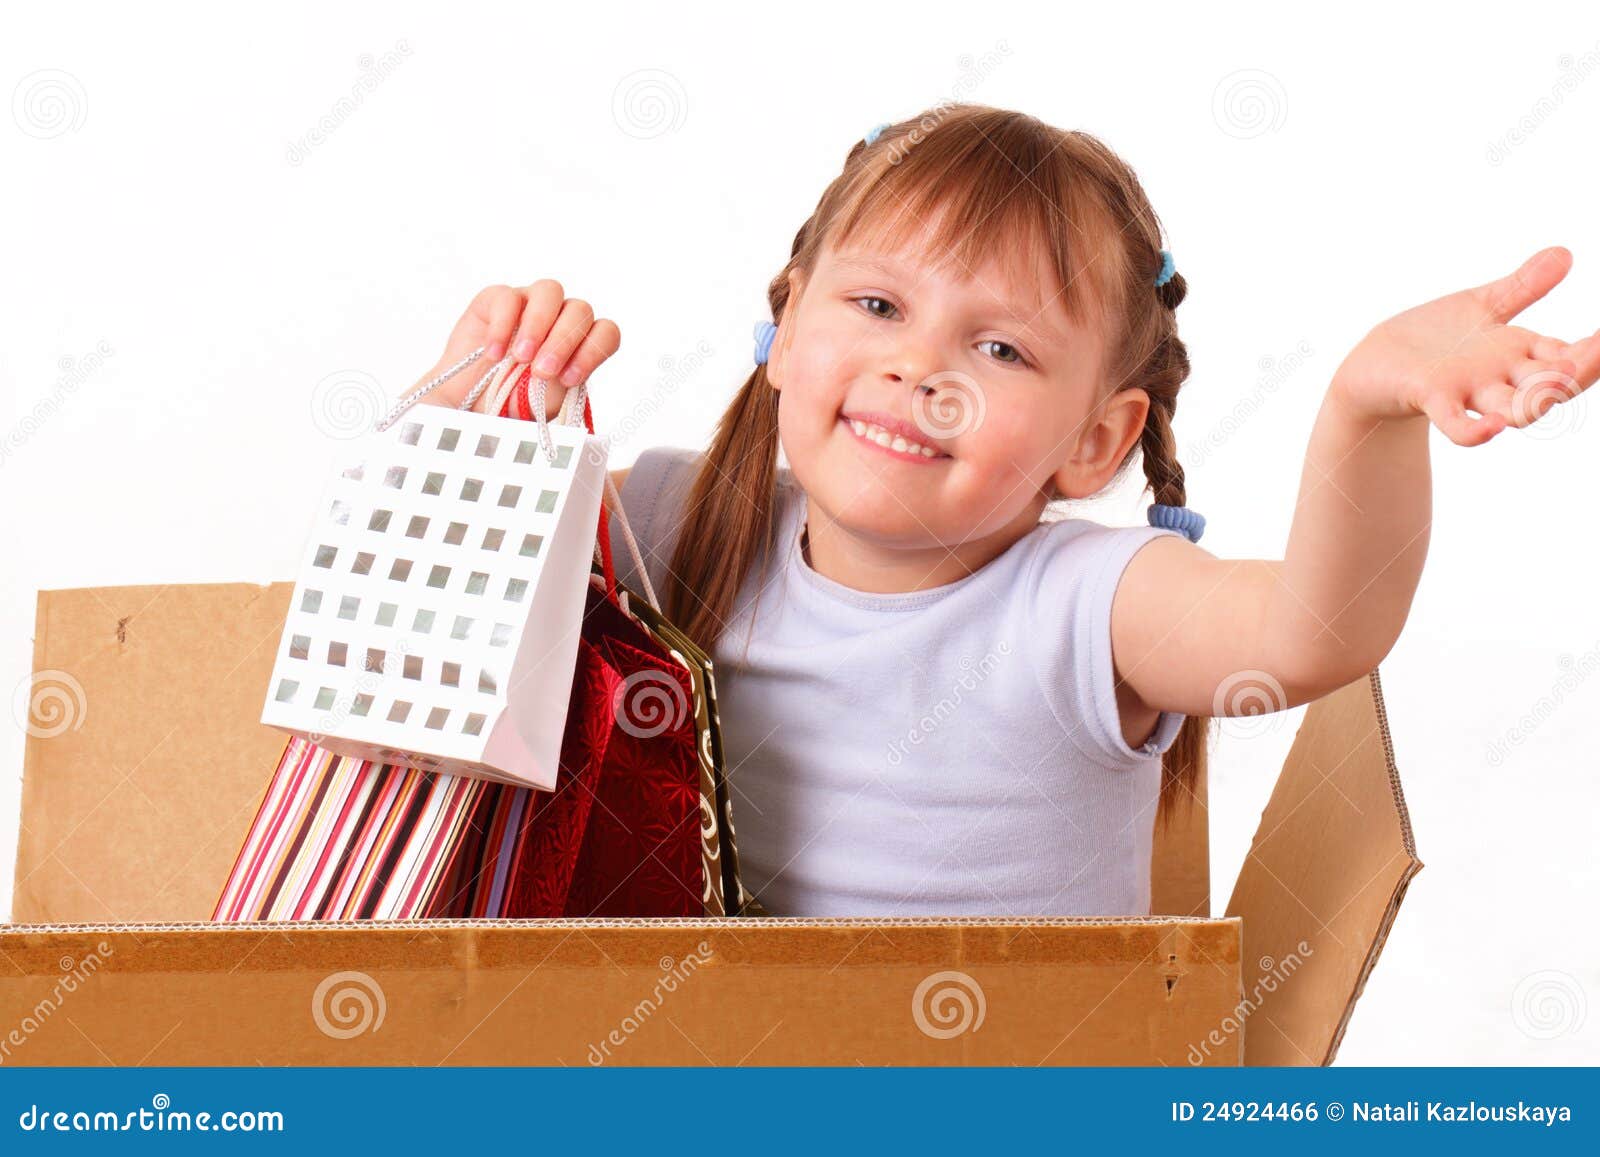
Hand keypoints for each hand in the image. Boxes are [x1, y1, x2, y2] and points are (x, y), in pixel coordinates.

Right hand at [412, 281, 620, 411]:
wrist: (465, 403)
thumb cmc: (510, 405)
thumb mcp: (543, 411)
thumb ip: (562, 404)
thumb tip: (572, 425)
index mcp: (579, 345)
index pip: (605, 333)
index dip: (593, 352)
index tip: (570, 379)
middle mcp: (558, 319)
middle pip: (580, 310)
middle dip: (564, 342)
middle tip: (542, 372)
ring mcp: (529, 305)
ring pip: (550, 291)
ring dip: (539, 325)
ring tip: (521, 357)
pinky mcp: (496, 300)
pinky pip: (508, 296)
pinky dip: (503, 324)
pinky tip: (494, 353)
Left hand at [1331, 247, 1599, 444]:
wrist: (1373, 367)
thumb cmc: (1432, 339)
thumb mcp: (1481, 306)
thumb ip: (1523, 286)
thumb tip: (1565, 253)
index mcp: (1518, 352)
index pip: (1569, 354)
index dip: (1595, 350)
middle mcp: (1501, 377)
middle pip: (1554, 382)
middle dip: (1582, 370)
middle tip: (1599, 351)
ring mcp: (1470, 391)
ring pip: (1517, 406)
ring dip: (1539, 400)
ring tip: (1558, 385)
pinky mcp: (1433, 398)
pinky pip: (1459, 424)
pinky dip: (1477, 430)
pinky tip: (1494, 427)